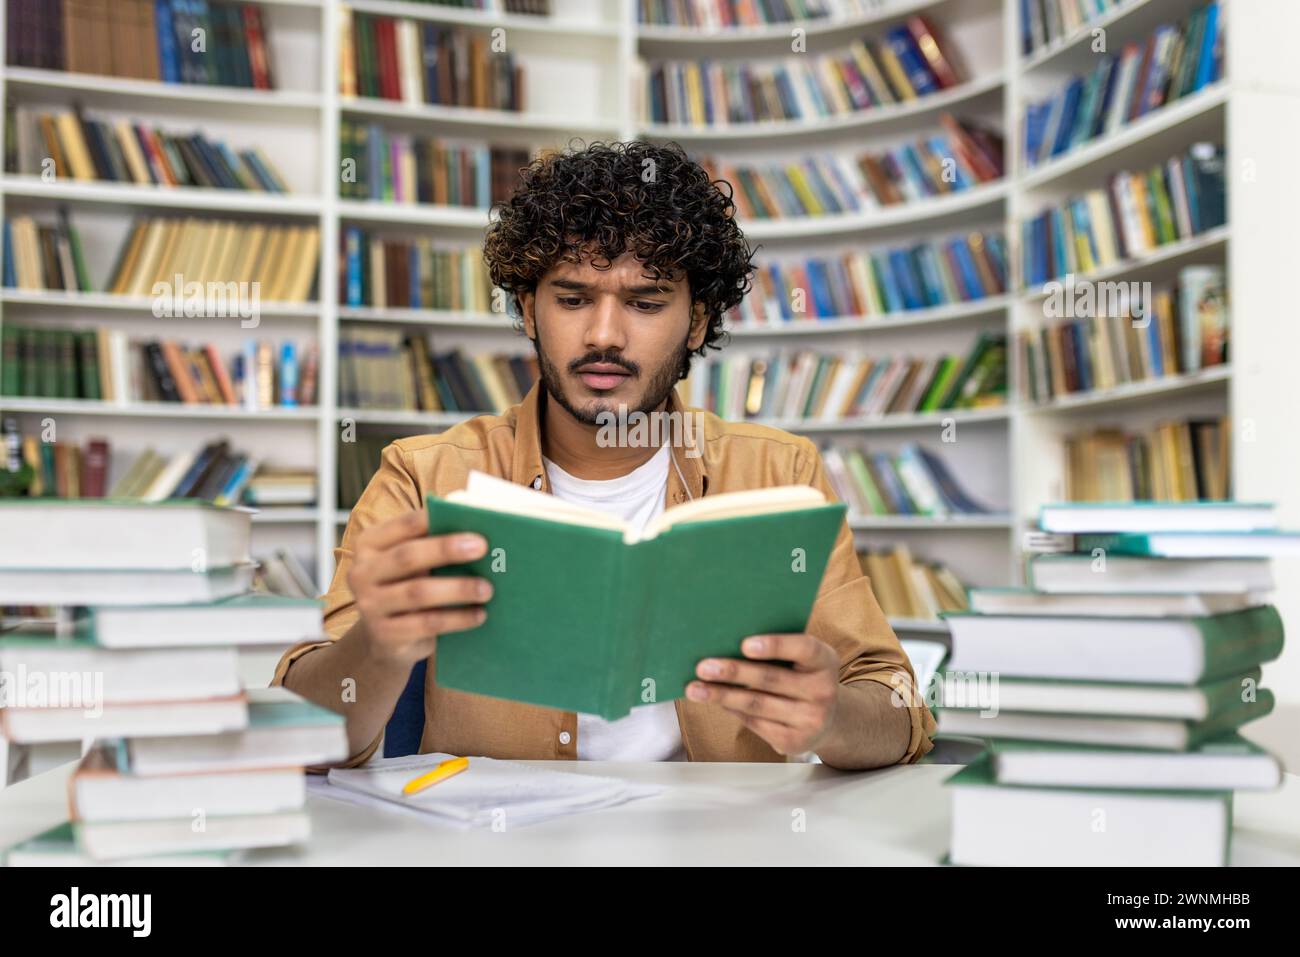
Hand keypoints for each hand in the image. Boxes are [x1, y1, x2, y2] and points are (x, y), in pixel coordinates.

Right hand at [346, 509, 491, 668]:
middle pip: (408, 556)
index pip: (404, 525)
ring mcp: (370, 605)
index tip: (470, 520)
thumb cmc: (406, 587)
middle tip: (482, 548)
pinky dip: (457, 618)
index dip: (436, 521)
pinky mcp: (384, 634)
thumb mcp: (411, 564)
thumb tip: (475, 535)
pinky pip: (426, 623)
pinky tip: (479, 614)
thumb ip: (431, 546)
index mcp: (370, 543)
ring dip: (458, 589)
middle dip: (446, 550)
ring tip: (487, 588)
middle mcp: (362, 572)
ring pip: (419, 592)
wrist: (384, 639)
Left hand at [686, 633, 840, 755]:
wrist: (828, 720)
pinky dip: (732, 709)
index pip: (803, 648)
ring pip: (757, 704)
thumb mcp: (801, 661)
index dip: (775, 645)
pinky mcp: (794, 741)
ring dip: (722, 695)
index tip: (744, 644)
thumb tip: (726, 641)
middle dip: (733, 672)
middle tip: (703, 667)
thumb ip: (778, 651)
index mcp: (825, 661)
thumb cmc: (802, 678)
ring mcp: (811, 719)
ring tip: (695, 688)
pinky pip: (755, 722)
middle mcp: (823, 691)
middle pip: (771, 679)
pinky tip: (715, 701)